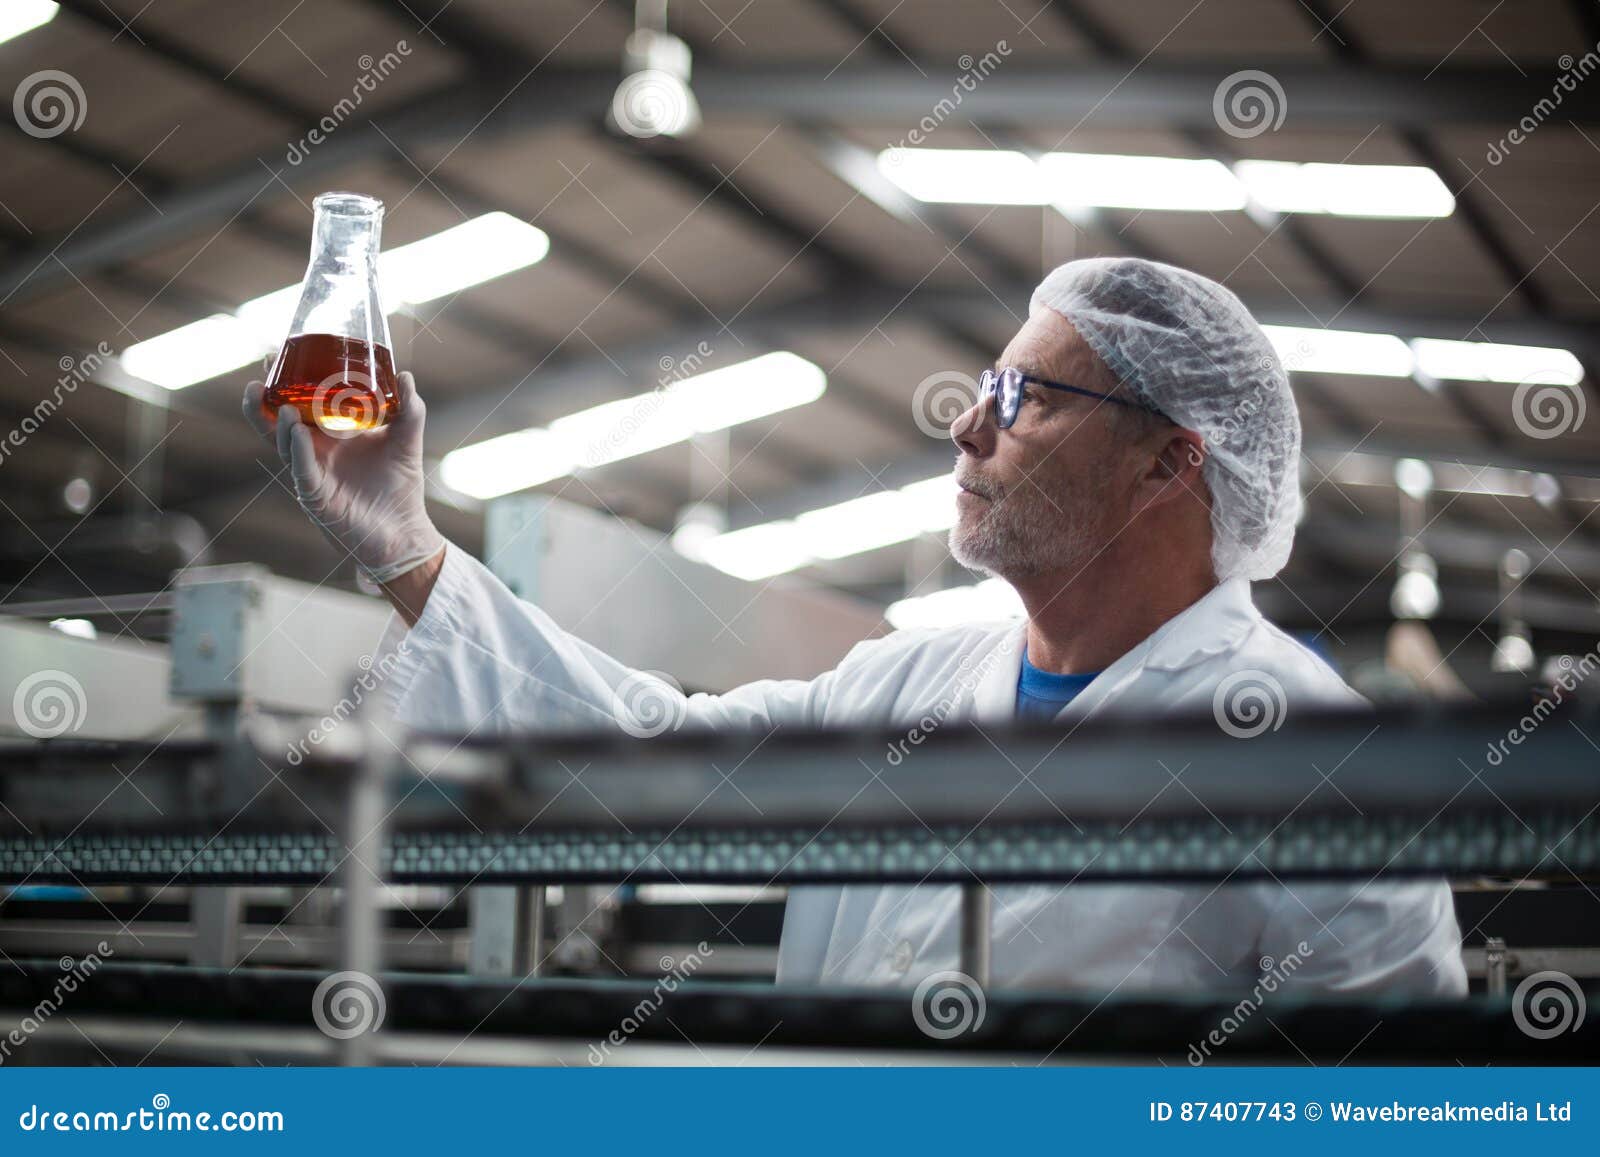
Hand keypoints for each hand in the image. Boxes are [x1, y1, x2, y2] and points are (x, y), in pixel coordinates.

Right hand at [243, 370, 443, 584]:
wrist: (405, 533)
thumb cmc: (400, 488)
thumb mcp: (406, 441)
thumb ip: (409, 410)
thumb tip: (405, 376)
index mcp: (328, 437)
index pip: (298, 405)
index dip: (284, 384)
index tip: (277, 356)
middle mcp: (314, 453)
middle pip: (277, 423)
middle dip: (264, 400)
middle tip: (261, 375)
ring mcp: (312, 475)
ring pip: (284, 445)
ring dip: (278, 423)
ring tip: (279, 403)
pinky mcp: (316, 497)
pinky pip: (302, 470)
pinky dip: (298, 450)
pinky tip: (296, 430)